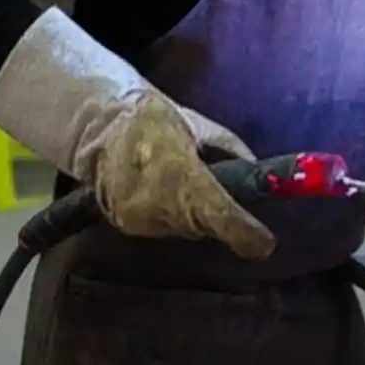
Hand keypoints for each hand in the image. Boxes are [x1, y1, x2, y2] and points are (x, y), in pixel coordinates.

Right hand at [0, 8, 273, 259]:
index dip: (239, 228)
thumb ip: (231, 149)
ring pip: (186, 231)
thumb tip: (260, 174)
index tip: (264, 244)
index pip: (211, 207)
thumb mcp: (199, 126)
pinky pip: (166, 231)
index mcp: (174, 167)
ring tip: (195, 193)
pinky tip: (174, 200)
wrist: (99, 127)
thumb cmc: (156, 120)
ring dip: (200, 219)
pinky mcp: (125, 226)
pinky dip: (178, 219)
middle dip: (225, 221)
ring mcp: (135, 216)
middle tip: (239, 213)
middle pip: (202, 224)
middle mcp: (151, 198)